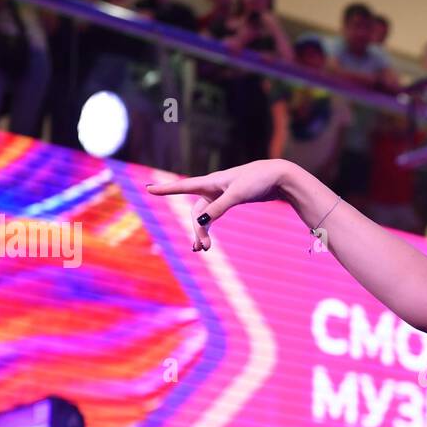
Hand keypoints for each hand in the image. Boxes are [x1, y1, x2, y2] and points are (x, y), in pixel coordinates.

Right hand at [145, 160, 289, 250]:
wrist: (278, 176)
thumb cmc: (257, 181)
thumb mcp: (237, 195)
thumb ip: (219, 208)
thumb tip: (201, 222)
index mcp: (211, 182)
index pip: (184, 186)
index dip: (166, 189)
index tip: (149, 188)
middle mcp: (213, 187)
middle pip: (197, 211)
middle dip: (197, 230)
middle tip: (202, 249)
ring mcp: (221, 194)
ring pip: (205, 215)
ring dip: (202, 231)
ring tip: (202, 250)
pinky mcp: (231, 200)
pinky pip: (214, 214)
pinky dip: (210, 226)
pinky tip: (207, 239)